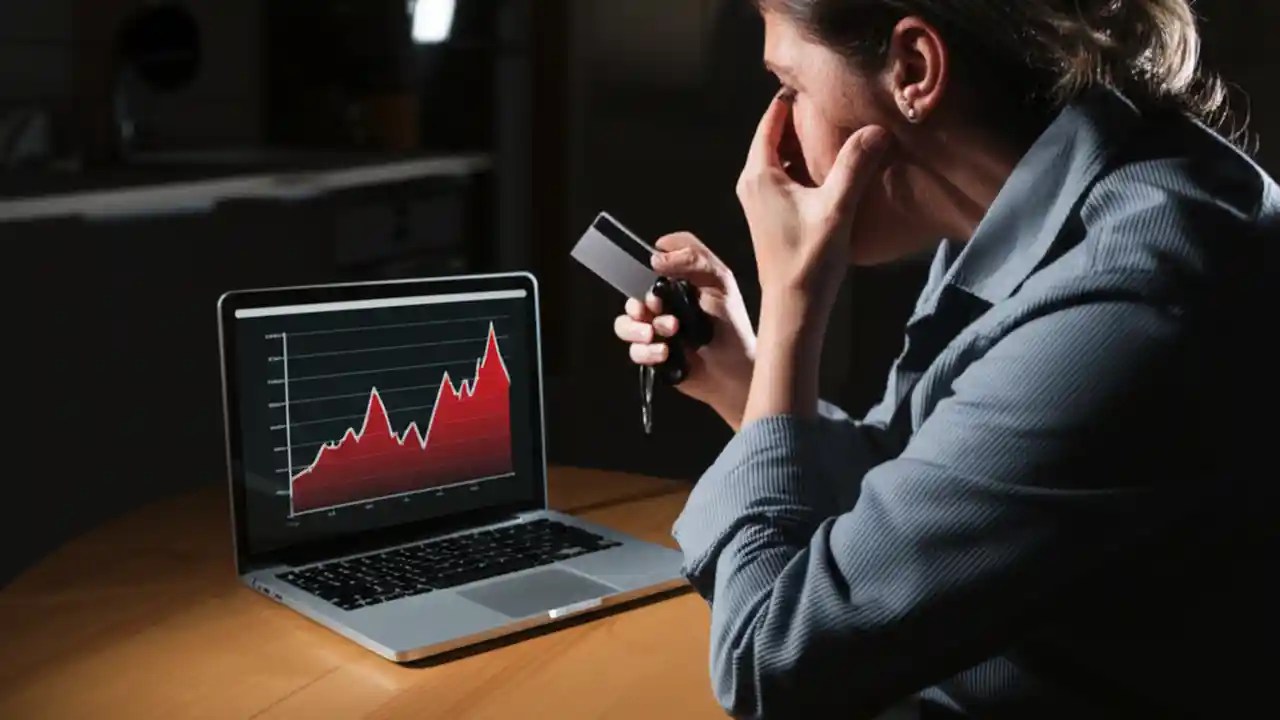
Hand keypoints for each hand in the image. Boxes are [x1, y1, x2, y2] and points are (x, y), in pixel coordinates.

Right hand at [612, 233, 755, 429]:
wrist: (736, 371)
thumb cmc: (733, 326)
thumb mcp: (721, 283)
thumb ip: (694, 261)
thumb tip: (657, 256)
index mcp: (680, 282)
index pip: (655, 261)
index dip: (652, 262)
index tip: (656, 268)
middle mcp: (665, 305)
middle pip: (633, 294)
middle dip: (645, 303)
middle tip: (660, 309)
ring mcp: (657, 330)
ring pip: (626, 322)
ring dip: (638, 327)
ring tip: (663, 332)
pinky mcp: (654, 354)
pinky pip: (635, 350)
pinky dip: (647, 351)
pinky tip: (665, 352)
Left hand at [737, 95, 891, 308]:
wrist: (793, 307)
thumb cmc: (808, 260)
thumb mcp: (836, 208)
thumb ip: (855, 166)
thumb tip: (876, 129)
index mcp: (760, 175)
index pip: (771, 121)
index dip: (790, 100)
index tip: (814, 82)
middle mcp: (753, 184)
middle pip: (775, 138)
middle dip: (801, 120)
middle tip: (833, 102)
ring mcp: (760, 201)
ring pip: (781, 159)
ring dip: (805, 145)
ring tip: (837, 129)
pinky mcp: (771, 216)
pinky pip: (786, 178)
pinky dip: (804, 166)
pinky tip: (831, 169)